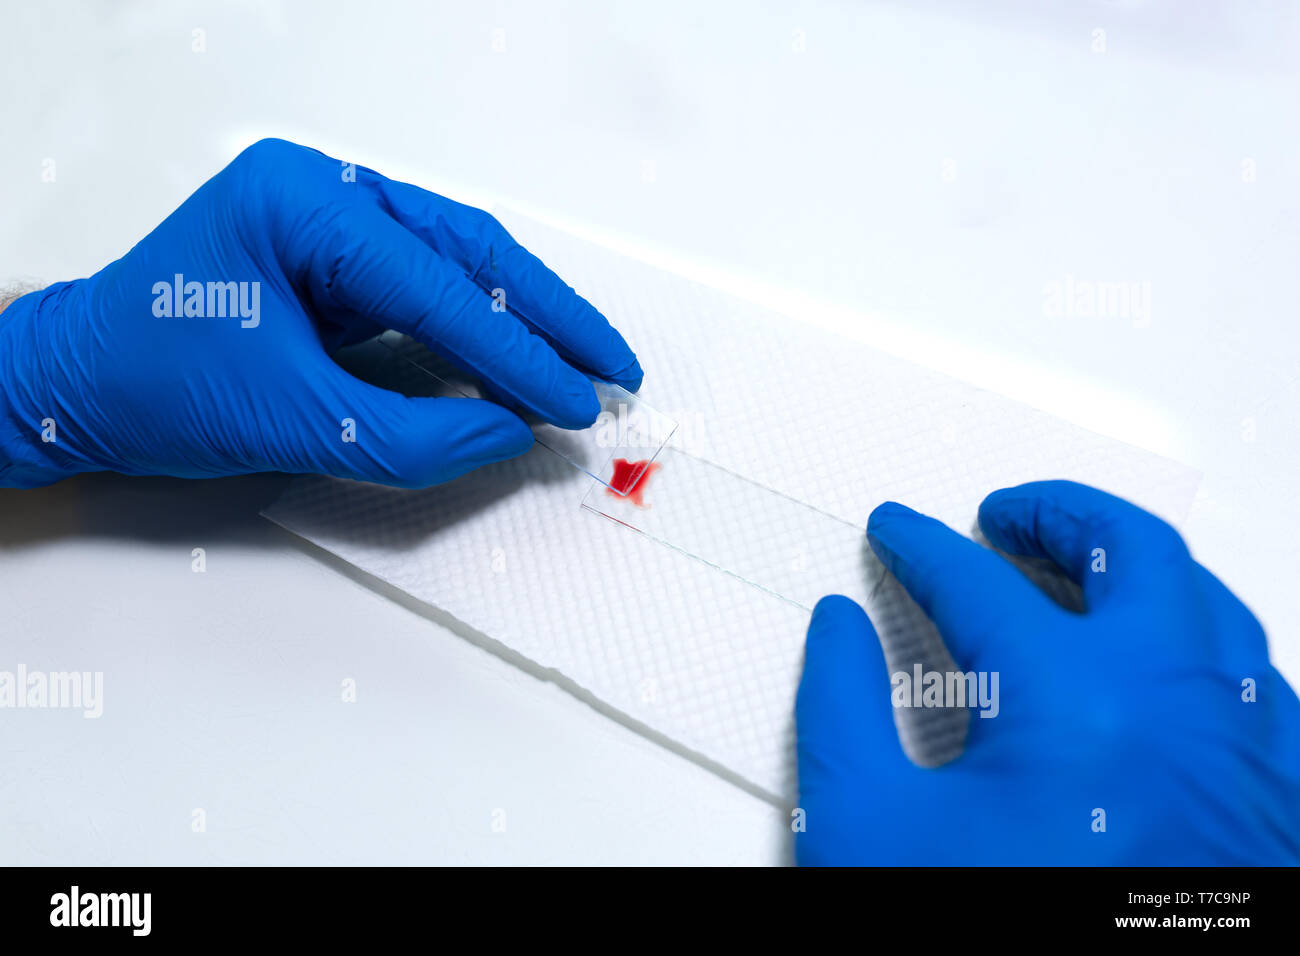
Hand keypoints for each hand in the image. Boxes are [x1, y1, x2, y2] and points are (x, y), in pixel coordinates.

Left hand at [0, 138, 641, 487]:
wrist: (76, 388)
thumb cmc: (152, 387)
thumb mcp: (289, 421)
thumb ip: (409, 437)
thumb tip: (510, 438)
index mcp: (301, 203)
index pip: (436, 285)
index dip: (516, 353)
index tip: (576, 400)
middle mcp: (324, 193)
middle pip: (468, 249)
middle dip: (549, 314)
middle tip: (614, 366)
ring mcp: (333, 219)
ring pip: (460, 260)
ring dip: (529, 314)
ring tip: (591, 360)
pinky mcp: (340, 258)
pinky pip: (431, 284)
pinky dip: (483, 324)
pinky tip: (527, 356)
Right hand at [795, 480, 1299, 864]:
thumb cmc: (997, 934)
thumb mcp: (870, 834)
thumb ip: (839, 709)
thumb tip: (838, 626)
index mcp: (1074, 705)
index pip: (977, 581)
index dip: (921, 545)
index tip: (898, 532)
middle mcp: (1180, 706)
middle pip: (1126, 549)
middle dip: (1053, 509)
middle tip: (1002, 512)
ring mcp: (1244, 749)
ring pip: (1207, 598)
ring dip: (1133, 563)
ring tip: (1077, 564)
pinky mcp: (1278, 796)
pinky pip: (1255, 672)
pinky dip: (1199, 634)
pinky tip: (1159, 655)